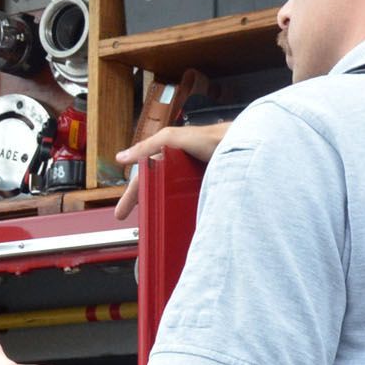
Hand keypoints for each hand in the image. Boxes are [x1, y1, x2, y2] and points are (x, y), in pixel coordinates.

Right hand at [112, 121, 231, 221]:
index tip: (121, 212)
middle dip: (145, 207)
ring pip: (173, 199)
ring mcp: (193, 181)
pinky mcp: (208, 189)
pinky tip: (182, 222)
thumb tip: (122, 156)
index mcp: (167, 157)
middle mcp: (179, 170)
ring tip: (158, 227)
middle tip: (138, 224)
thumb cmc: (212, 137)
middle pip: (156, 192)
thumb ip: (146, 146)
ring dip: (165, 211)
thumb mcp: (172, 137)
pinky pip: (192, 204)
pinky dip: (185, 213)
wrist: (243, 146)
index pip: (143, 180)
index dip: (131, 195)